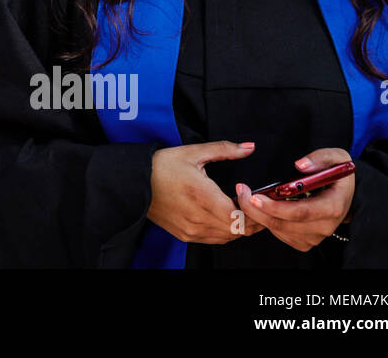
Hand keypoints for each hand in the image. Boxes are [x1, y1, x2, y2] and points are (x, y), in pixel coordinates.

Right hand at [147, 140, 264, 243]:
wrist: (135, 182)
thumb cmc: (161, 166)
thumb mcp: (193, 152)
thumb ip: (224, 149)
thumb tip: (248, 147)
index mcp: (202, 196)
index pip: (241, 216)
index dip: (252, 207)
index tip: (247, 193)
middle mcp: (198, 217)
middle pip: (240, 230)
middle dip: (252, 218)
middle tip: (252, 203)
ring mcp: (191, 229)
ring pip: (230, 237)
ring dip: (240, 226)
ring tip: (240, 209)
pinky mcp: (186, 235)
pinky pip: (215, 239)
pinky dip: (225, 231)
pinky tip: (223, 217)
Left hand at [236, 148, 353, 251]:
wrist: (344, 192)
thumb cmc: (338, 173)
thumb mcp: (336, 157)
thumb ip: (320, 158)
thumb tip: (300, 165)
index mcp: (332, 207)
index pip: (299, 212)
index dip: (275, 207)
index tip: (254, 197)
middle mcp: (325, 226)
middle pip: (284, 224)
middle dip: (257, 211)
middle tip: (241, 194)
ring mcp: (315, 236)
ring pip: (278, 230)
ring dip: (258, 216)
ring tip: (245, 197)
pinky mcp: (305, 241)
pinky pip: (280, 234)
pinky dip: (267, 222)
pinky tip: (261, 207)